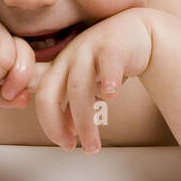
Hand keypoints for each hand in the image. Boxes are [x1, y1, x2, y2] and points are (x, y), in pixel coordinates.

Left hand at [31, 9, 153, 152]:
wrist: (138, 32)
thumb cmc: (109, 61)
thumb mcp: (88, 82)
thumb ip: (74, 104)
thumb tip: (67, 131)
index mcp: (59, 67)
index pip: (42, 97)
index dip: (47, 122)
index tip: (64, 144)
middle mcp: (68, 57)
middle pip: (50, 93)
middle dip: (56, 125)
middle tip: (71, 148)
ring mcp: (88, 49)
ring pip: (77, 88)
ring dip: (84, 120)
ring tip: (94, 145)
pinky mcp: (112, 45)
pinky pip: (107, 64)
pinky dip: (108, 80)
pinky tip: (112, 96)